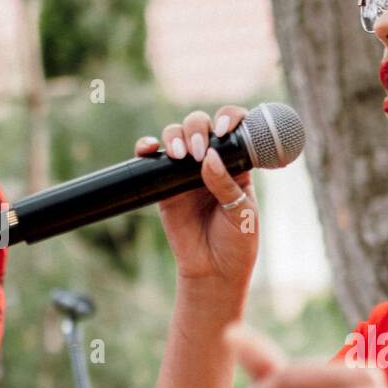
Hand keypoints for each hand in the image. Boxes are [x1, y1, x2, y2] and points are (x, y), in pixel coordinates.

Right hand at [134, 105, 259, 287]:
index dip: (230, 118)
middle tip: (199, 152)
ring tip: (179, 155)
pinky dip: (147, 148)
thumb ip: (226, 185)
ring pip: (177, 136)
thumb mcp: (241, 213)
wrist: (213, 270)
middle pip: (201, 126)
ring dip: (175, 136)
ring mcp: (186, 172)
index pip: (234, 129)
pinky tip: (149, 149)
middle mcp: (211, 162)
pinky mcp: (165, 185)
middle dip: (197, 129)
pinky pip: (153, 159)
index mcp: (236, 164)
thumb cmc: (237, 241)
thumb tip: (209, 157)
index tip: (226, 128)